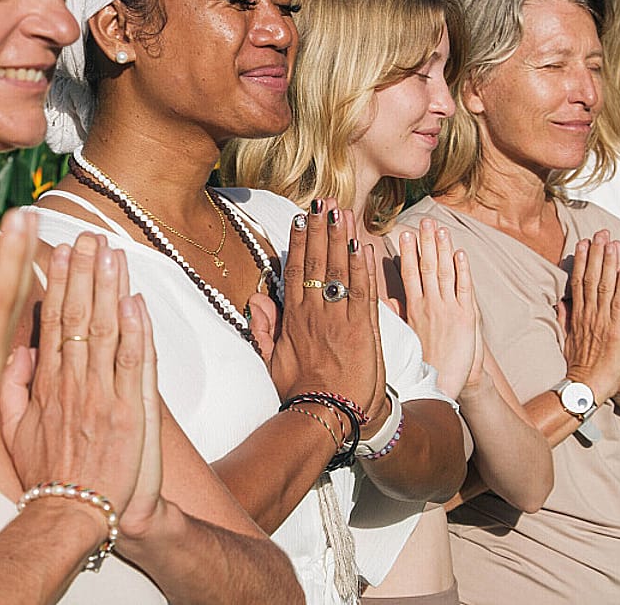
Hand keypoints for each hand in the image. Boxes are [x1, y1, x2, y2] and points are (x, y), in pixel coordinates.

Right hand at [0, 235, 149, 528]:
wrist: (77, 518)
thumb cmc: (48, 477)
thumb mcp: (13, 432)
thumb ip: (12, 388)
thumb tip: (18, 350)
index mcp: (44, 385)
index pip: (51, 323)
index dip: (57, 284)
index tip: (59, 252)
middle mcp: (72, 384)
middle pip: (78, 317)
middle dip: (83, 273)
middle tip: (87, 235)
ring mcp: (102, 395)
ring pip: (106, 331)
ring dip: (110, 288)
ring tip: (111, 252)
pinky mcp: (130, 412)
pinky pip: (133, 363)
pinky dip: (136, 330)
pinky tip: (134, 300)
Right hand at [268, 199, 384, 420]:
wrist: (328, 417)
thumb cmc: (300, 393)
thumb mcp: (272, 361)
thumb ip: (264, 328)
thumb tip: (255, 298)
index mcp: (293, 319)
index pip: (296, 271)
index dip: (300, 241)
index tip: (301, 217)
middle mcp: (316, 313)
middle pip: (319, 263)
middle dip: (321, 229)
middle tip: (324, 202)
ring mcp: (341, 319)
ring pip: (342, 271)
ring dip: (342, 239)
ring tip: (343, 212)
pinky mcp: (364, 330)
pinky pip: (364, 291)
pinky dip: (364, 266)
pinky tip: (364, 244)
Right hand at [397, 219, 481, 398]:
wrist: (444, 386)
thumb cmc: (423, 364)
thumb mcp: (404, 337)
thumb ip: (397, 315)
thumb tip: (384, 297)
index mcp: (413, 309)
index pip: (408, 273)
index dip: (407, 252)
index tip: (404, 233)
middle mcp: (429, 305)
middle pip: (427, 266)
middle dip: (426, 242)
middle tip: (424, 221)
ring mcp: (449, 309)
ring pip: (445, 272)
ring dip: (443, 248)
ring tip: (441, 229)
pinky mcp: (467, 317)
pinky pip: (464, 288)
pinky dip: (463, 270)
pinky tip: (460, 253)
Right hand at [559, 230, 619, 402]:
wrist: (590, 387)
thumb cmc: (583, 366)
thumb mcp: (568, 339)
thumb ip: (565, 319)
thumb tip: (561, 302)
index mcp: (578, 315)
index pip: (578, 282)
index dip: (582, 261)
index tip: (583, 243)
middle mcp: (589, 314)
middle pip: (591, 277)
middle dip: (596, 254)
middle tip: (600, 233)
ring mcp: (602, 320)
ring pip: (605, 285)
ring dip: (609, 263)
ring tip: (612, 242)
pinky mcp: (617, 330)